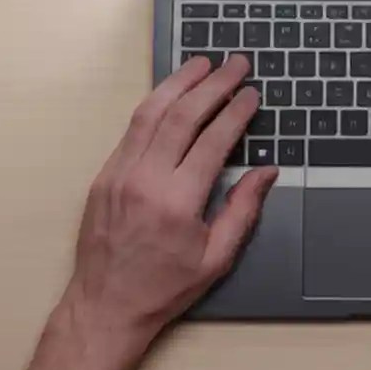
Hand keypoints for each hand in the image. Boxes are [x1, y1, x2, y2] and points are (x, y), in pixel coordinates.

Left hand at [7, 55, 276, 369]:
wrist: (105, 306)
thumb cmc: (164, 287)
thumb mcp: (216, 257)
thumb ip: (243, 209)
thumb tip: (267, 171)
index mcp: (177, 202)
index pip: (212, 140)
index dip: (236, 112)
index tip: (252, 93)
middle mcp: (145, 180)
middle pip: (181, 116)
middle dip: (213, 85)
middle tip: (235, 64)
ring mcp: (118, 174)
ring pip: (150, 113)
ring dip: (179, 83)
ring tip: (202, 63)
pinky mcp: (104, 175)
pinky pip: (131, 129)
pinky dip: (155, 104)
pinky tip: (172, 93)